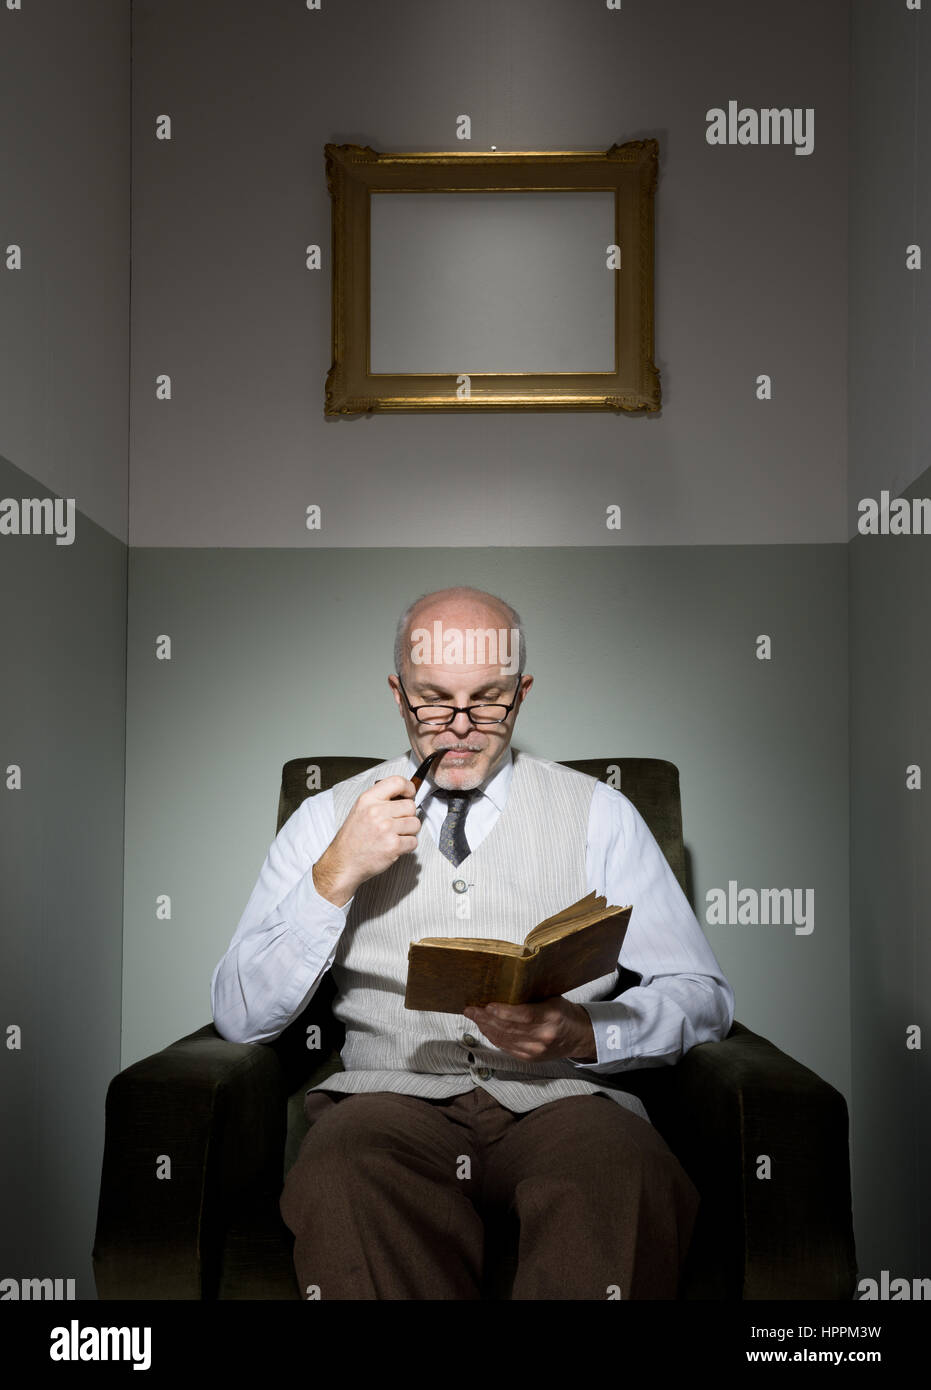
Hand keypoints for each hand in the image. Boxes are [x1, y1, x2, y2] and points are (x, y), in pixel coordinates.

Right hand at [312, 776, 419, 906]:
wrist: (344, 862)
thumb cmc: (352, 838)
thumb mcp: (360, 810)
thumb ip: (380, 800)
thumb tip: (404, 794)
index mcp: (368, 799)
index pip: (397, 782)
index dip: (408, 787)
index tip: (410, 794)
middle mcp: (376, 811)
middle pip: (411, 806)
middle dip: (407, 816)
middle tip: (396, 824)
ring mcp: (386, 829)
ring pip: (415, 824)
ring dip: (408, 832)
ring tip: (393, 836)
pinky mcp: (393, 846)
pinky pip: (414, 841)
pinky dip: (407, 846)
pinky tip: (393, 846)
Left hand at [463, 997, 596, 1062]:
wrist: (578, 1037)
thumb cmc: (564, 1013)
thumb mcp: (552, 998)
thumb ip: (530, 997)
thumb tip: (502, 987)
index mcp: (551, 1017)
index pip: (523, 1015)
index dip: (503, 1012)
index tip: (487, 1005)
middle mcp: (543, 1036)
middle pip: (509, 1028)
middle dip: (486, 1018)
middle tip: (470, 1009)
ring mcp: (535, 1051)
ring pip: (504, 1039)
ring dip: (486, 1028)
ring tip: (473, 1016)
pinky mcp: (530, 1058)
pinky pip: (506, 1048)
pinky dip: (493, 1037)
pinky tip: (485, 1028)